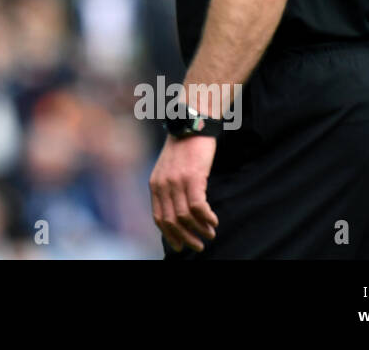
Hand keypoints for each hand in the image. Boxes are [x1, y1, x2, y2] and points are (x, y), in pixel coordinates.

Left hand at [149, 133, 219, 251]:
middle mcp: (162, 184)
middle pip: (171, 221)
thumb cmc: (184, 147)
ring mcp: (176, 181)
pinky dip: (206, 218)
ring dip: (199, 230)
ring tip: (210, 235)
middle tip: (198, 246)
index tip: (180, 246)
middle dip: (185, 238)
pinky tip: (214, 221)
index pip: (158, 217)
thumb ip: (169, 189)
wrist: (192, 124)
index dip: (170, 235)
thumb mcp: (169, 169)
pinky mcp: (192, 177)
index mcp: (155, 184)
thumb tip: (178, 213)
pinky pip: (198, 206)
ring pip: (185, 217)